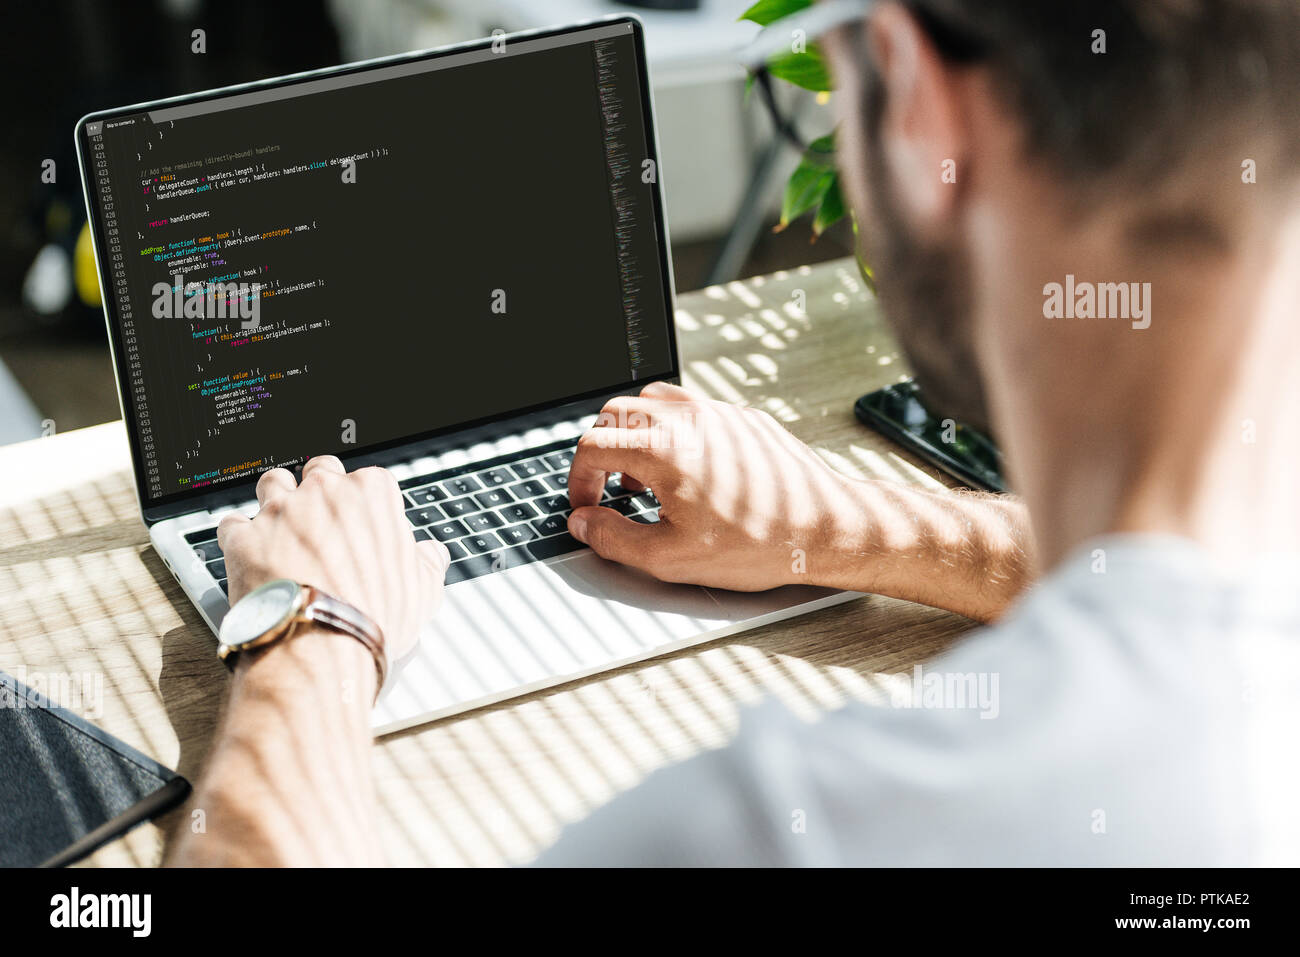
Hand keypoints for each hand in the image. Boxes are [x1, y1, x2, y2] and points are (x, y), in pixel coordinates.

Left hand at [216, 456, 448, 662]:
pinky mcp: (243, 537)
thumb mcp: (423, 592)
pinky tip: (249, 553)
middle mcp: (324, 492)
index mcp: (372, 495)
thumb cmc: (375, 619)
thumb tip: (430, 555)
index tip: (362, 525)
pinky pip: (233, 523)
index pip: (369, 481)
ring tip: (282, 529)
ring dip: (277, 501)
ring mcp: (280, 511)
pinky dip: (240, 536)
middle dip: (319, 490)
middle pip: (319, 470)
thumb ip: (427, 562)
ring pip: (273, 483)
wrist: (321, 647)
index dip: (365, 505)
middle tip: (323, 522)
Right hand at [566, 382, 1032, 619]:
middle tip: (607, 491)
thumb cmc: (759, 544)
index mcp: (663, 450)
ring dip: (633, 435)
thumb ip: (615, 539)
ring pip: (652, 401)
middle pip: (615, 414)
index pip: (592, 445)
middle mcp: (687, 419)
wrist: (823, 530)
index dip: (577, 480)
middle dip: (601, 453)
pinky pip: (690, 408)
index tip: (585, 505)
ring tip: (642, 478)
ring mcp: (717, 413)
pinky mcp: (741, 418)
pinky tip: (684, 470)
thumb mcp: (671, 559)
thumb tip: (585, 524)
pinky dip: (670, 431)